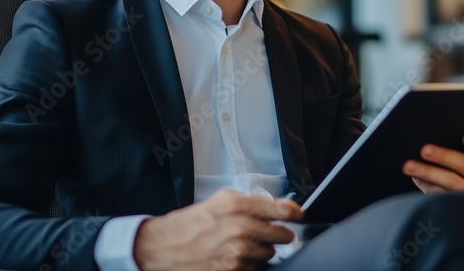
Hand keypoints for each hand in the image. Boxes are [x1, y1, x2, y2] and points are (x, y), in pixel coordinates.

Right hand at [133, 188, 302, 270]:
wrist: (165, 247)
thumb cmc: (190, 224)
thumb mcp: (220, 201)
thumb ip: (250, 202)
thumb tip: (277, 206)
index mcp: (238, 206)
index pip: (282, 210)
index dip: (295, 213)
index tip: (299, 215)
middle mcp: (241, 228)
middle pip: (282, 234)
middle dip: (278, 234)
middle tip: (267, 233)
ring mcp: (238, 252)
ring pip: (270, 254)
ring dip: (262, 251)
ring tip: (242, 245)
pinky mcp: (234, 270)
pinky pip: (255, 268)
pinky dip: (249, 264)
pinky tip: (233, 256)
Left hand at [403, 131, 463, 205]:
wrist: (463, 214)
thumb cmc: (457, 182)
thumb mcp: (462, 170)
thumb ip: (452, 158)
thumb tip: (427, 147)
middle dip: (442, 156)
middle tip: (424, 150)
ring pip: (452, 182)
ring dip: (428, 172)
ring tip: (410, 166)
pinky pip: (444, 196)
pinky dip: (428, 187)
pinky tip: (417, 179)